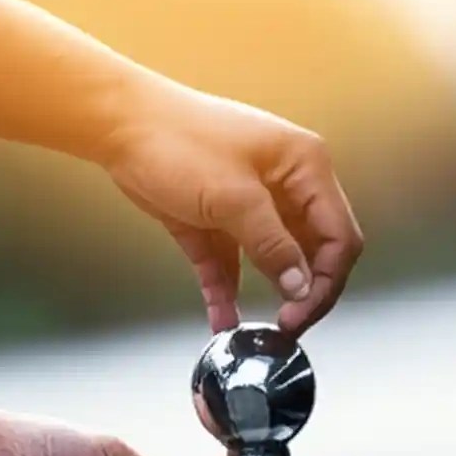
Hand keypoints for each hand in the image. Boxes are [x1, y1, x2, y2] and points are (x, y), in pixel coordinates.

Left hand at [96, 73, 364, 336]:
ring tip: (259, 330)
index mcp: (304, 165)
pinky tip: (223, 318)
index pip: (338, 234)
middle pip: (311, 251)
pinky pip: (232, 264)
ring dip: (267, 296)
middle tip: (287, 325)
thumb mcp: (234, 199)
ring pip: (274, 262)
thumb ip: (273, 246)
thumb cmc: (176, 139)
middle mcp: (286, 183)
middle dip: (302, 293)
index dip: (326, 280)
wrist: (118, 125)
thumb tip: (301, 286)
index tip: (302, 311)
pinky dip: (228, 291)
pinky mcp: (218, 220)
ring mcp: (252, 203)